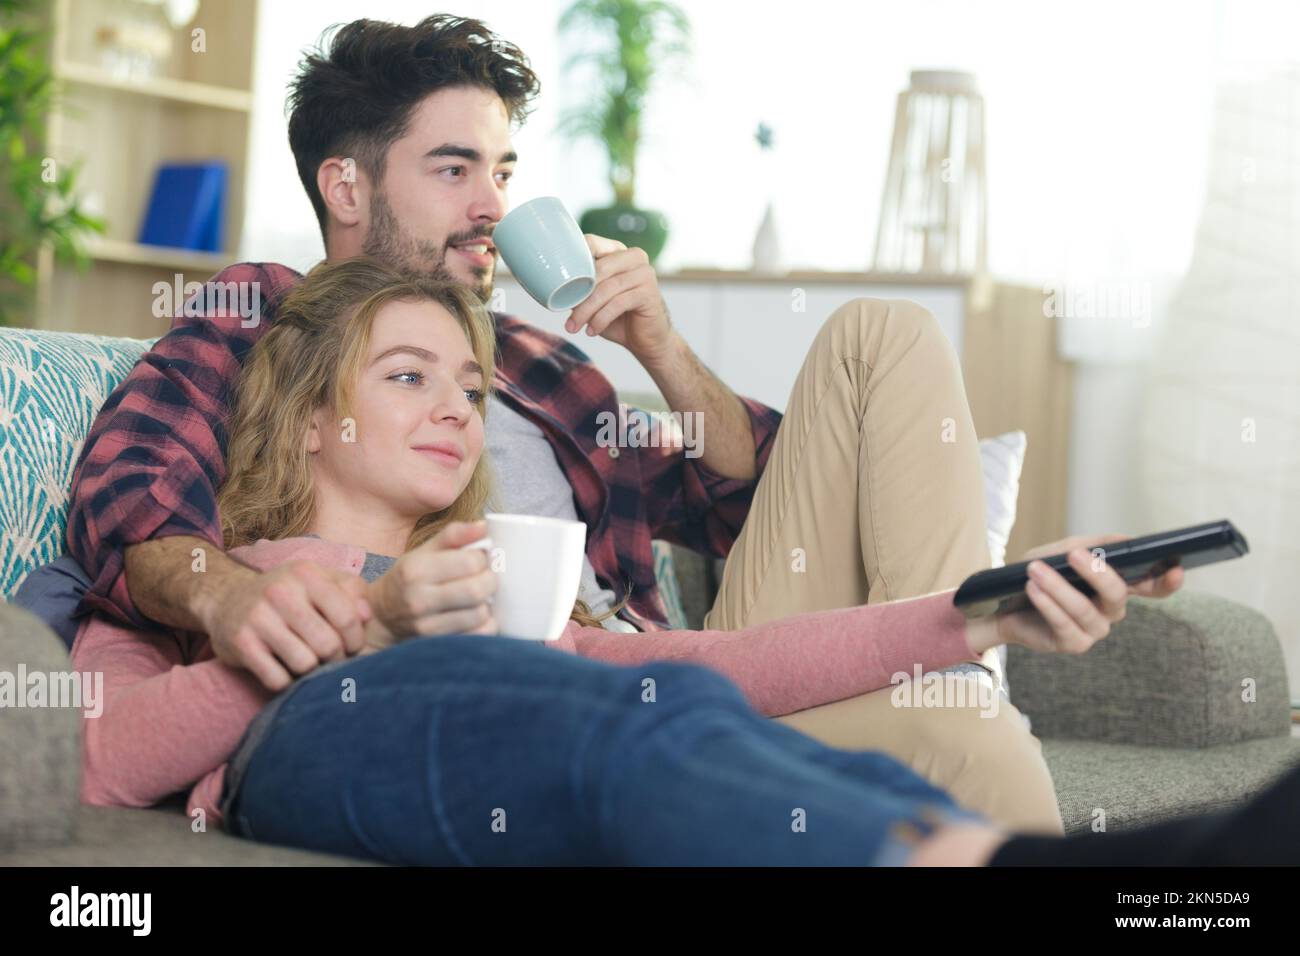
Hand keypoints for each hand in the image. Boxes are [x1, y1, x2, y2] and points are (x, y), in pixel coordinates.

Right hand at [203, 561, 372, 692]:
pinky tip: (286, 671)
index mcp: (306, 574)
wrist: (227, 600)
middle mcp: (280, 592)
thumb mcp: (320, 580)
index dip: (356, 640)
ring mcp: (257, 618)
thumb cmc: (289, 594)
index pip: (347, 617)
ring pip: (304, 664)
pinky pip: (277, 679)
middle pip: (328, 645)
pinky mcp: (240, 644)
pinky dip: (287, 682)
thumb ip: (352, 591)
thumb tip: (367, 615)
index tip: (353, 647)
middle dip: (336, 659)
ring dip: (312, 671)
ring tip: (310, 663)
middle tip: (331, 659)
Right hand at [364, 520, 497, 650]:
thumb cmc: (408, 578)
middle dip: (490, 580)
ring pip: (480, 614)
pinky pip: (478, 635)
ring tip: (480, 595)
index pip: (470, 562)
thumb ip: (454, 535)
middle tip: (486, 577)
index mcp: (416, 570)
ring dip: (488, 603)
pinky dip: (486, 623)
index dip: (483, 558)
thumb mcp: (423, 551)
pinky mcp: (437, 643)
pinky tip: (476, 613)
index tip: (479, 559)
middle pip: (477, 589)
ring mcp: (427, 626)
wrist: (383, 615)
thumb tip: (483, 526)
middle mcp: (419, 599)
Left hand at [564, 234, 674, 363]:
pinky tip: (592, 331)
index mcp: (618, 251)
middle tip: (567, 317)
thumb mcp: (595, 299)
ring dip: (587, 310)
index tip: (556, 280)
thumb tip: (550, 285)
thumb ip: (580, 287)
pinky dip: (601, 319)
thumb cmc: (617, 317)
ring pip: (607, 288)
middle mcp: (634, 257)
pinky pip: (619, 303)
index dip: (573, 258)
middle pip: (599, 269)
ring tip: (574, 327)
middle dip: (579, 295)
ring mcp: (645, 273)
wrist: (646, 340)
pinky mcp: (650, 292)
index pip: (592, 243)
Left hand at [991, 533, 1183, 654]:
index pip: (1152, 586)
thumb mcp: (1063, 551)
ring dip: (1058, 586)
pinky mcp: (1073, 644)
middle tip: (1074, 554)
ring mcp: (1094, 630)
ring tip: (1035, 570)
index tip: (1175, 569)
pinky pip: (1064, 624)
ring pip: (1085, 609)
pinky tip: (1033, 588)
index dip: (1167, 581)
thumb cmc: (1039, 573)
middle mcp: (1111, 611)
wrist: (1004, 601)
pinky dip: (1047, 603)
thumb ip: (1094, 545)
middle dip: (1097, 573)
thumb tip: (1126, 541)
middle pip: (1118, 594)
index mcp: (1116, 586)